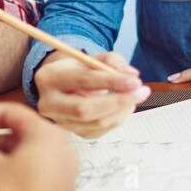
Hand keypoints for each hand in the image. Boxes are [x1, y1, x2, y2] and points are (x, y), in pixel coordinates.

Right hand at [34, 50, 149, 136]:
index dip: (111, 81)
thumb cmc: (78, 69)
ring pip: (95, 122)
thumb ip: (112, 61)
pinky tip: (125, 106)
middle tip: (142, 92)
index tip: (135, 81)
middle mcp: (49, 103)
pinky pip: (100, 131)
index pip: (82, 81)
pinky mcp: (73, 133)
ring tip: (136, 96)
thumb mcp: (91, 57)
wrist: (63, 85)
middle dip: (118, 101)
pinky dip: (118, 118)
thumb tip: (132, 75)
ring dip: (122, 110)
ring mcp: (59, 122)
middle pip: (84, 109)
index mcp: (49, 77)